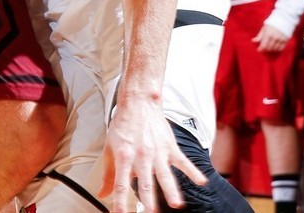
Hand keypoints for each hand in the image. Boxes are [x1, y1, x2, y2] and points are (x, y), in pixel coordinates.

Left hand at [99, 94, 205, 211]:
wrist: (139, 102)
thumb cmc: (124, 125)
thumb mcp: (110, 148)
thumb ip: (108, 174)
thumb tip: (102, 193)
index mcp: (124, 156)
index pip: (121, 184)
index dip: (120, 202)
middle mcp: (141, 156)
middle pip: (145, 182)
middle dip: (148, 200)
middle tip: (150, 212)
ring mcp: (158, 152)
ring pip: (165, 175)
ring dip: (171, 190)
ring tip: (176, 204)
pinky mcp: (170, 147)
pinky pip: (183, 161)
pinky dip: (193, 171)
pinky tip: (201, 181)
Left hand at [252, 24, 288, 53]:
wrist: (284, 18)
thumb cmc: (272, 23)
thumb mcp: (264, 28)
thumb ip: (259, 36)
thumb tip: (253, 41)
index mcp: (268, 34)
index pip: (264, 45)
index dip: (261, 49)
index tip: (259, 50)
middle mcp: (274, 37)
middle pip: (269, 48)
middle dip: (266, 49)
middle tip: (264, 49)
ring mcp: (280, 39)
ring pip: (275, 49)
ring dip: (271, 50)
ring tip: (269, 48)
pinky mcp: (285, 40)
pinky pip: (281, 48)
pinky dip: (277, 49)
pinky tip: (275, 48)